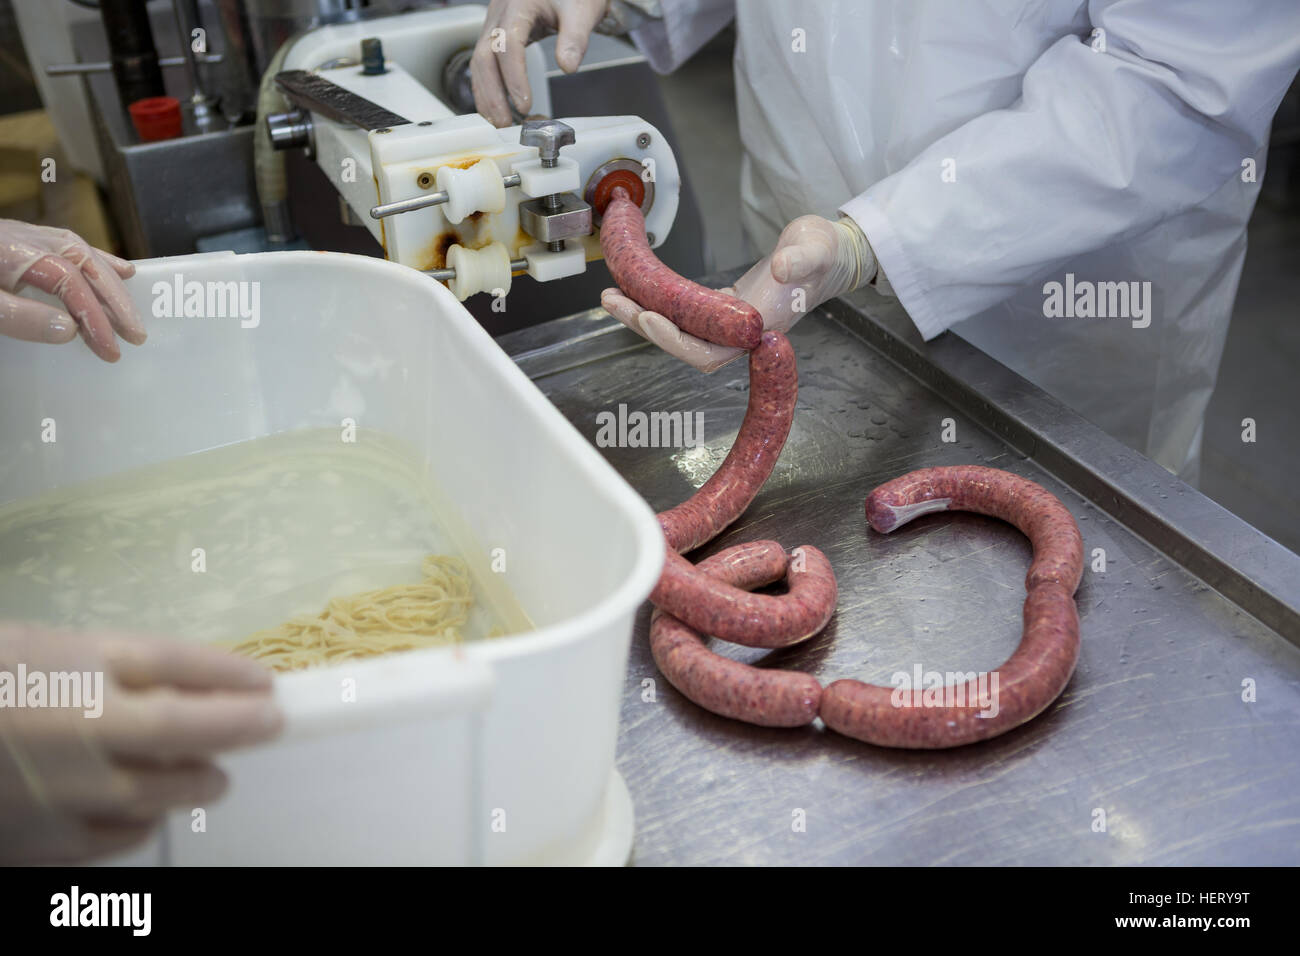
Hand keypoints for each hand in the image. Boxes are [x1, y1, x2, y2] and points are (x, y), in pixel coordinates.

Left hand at [0, 220, 144, 361]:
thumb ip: (21, 316)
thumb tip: (68, 330)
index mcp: (16, 253)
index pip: (70, 283)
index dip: (94, 315)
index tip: (109, 347)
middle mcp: (30, 239)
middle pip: (86, 265)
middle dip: (116, 302)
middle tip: (136, 335)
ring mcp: (30, 237)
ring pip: (84, 255)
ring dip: (112, 285)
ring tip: (131, 315)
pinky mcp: (27, 240)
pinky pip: (73, 246)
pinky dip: (100, 261)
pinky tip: (121, 271)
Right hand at [0, 624, 282, 863]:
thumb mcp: (37, 645)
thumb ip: (111, 663)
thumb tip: (195, 681)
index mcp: (68, 669)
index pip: (174, 670)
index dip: (231, 680)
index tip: (270, 688)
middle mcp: (71, 734)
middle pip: (180, 734)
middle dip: (235, 731)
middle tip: (264, 727)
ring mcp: (55, 797)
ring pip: (155, 798)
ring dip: (195, 782)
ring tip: (210, 773)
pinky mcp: (36, 847)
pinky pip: (113, 843)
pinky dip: (140, 824)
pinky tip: (141, 812)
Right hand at [471, 0, 608, 126]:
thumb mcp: (582, 11)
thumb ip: (575, 38)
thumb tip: (568, 67)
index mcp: (518, 4)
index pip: (507, 43)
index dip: (514, 77)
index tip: (525, 103)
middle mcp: (499, 13)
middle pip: (484, 55)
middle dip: (492, 93)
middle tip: (505, 122)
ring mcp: (494, 23)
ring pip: (479, 61)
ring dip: (486, 94)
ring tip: (500, 121)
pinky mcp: (496, 34)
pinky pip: (484, 62)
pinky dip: (487, 86)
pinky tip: (496, 107)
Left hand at [603, 214, 876, 371]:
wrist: (828, 256)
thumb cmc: (824, 254)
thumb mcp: (816, 248)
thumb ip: (802, 259)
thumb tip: (782, 270)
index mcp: (759, 326)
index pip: (711, 350)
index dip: (678, 340)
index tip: (651, 316)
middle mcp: (739, 332)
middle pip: (684, 345)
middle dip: (645, 326)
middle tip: (612, 300)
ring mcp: (728, 322)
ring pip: (678, 330)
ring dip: (641, 315)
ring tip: (610, 296)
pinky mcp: (719, 307)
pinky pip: (681, 312)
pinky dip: (655, 301)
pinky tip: (632, 286)